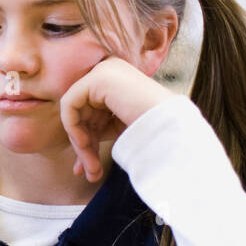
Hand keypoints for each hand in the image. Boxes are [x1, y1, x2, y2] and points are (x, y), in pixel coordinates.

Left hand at [60, 57, 173, 182]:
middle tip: (89, 174)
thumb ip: (100, 129)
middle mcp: (110, 71)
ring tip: (91, 171)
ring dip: (81, 146)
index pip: (92, 114)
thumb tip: (79, 150)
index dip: (88, 142)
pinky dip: (73, 128)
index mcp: (118, 81)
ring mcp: (104, 72)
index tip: (90, 170)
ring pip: (75, 114)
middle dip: (84, 148)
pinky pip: (69, 105)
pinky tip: (85, 146)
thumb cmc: (157, 134)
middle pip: (84, 115)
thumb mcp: (122, 129)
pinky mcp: (97, 79)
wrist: (175, 129)